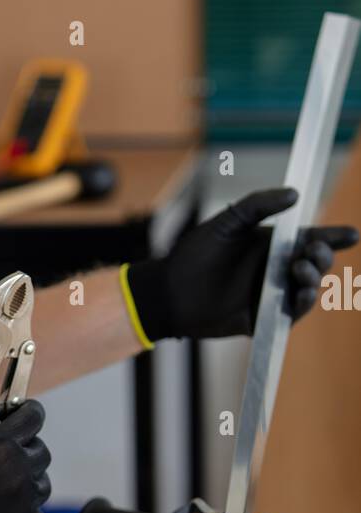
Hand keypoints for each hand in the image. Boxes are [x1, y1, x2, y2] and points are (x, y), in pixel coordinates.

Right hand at [0, 399, 51, 512]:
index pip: (34, 417)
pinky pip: (35, 512)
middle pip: (41, 450)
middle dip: (25, 446)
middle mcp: (20, 474)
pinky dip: (24, 508)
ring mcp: (23, 504)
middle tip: (4, 450)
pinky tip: (3, 505)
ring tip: (3, 480)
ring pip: (42, 483)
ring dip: (27, 477)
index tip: (20, 412)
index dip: (26, 410)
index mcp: (1, 447)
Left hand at [126, 188, 358, 340]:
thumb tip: (295, 194)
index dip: (334, 237)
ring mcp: (272, 294)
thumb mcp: (227, 222)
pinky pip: (292, 313)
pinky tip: (301, 293)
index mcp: (272, 244)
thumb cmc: (195, 254)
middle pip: (316, 262)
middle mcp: (276, 269)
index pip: (311, 238)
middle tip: (313, 249)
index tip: (352, 234)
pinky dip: (302, 303)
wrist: (170, 290)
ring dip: (313, 277)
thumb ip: (258, 205)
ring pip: (309, 287)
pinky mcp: (263, 318)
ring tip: (299, 267)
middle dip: (323, 255)